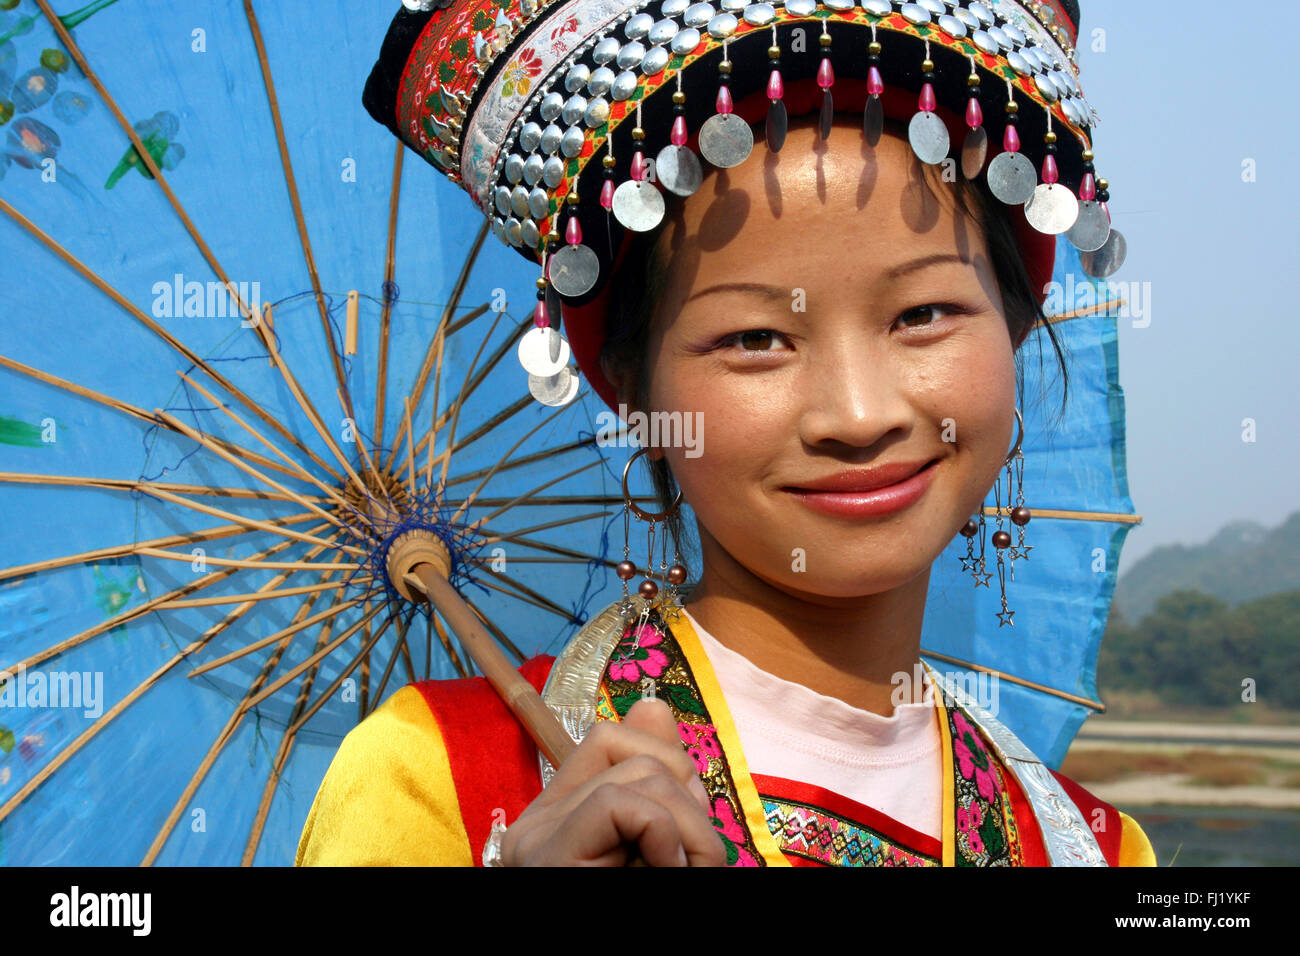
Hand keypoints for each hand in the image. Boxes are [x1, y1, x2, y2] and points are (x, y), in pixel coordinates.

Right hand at [499, 698, 726, 865]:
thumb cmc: (627, 910)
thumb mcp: (654, 850)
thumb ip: (656, 787)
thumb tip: (655, 704)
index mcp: (560, 819)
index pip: (608, 740)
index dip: (666, 759)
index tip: (689, 827)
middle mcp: (537, 824)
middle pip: (628, 750)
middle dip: (687, 798)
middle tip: (699, 863)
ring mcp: (536, 841)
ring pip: (637, 777)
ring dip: (690, 828)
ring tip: (687, 875)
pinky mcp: (545, 860)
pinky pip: (622, 805)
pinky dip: (665, 835)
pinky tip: (667, 874)